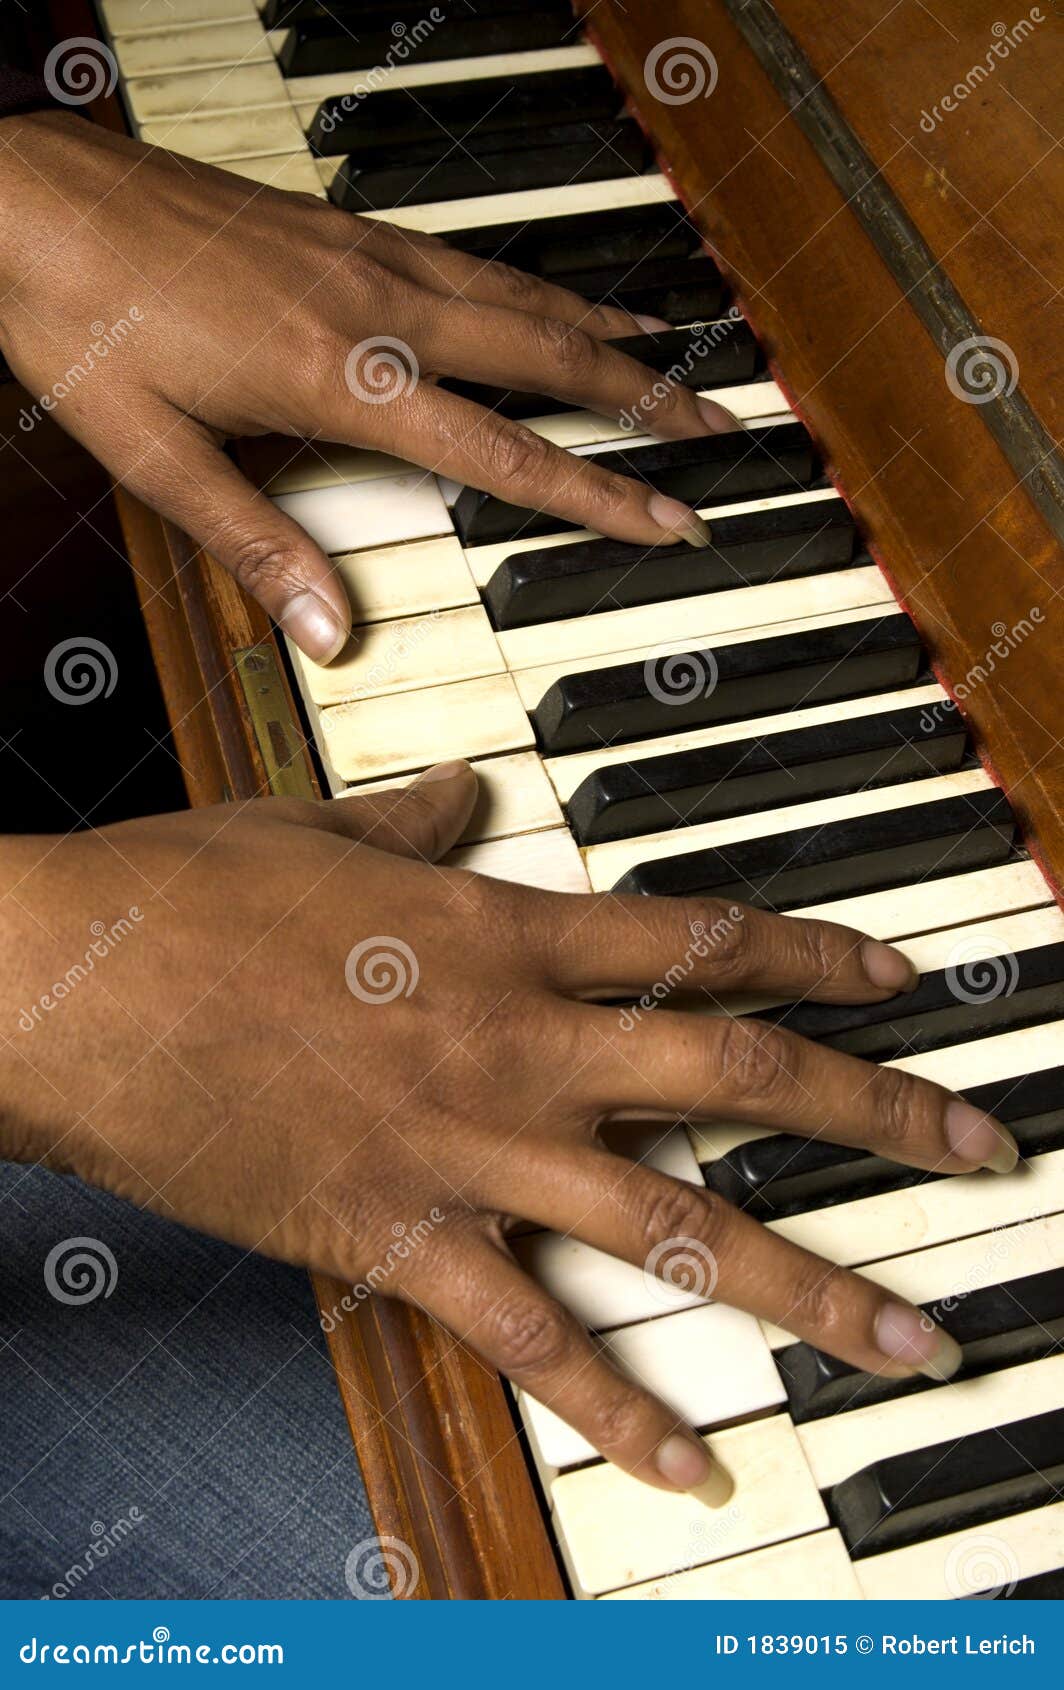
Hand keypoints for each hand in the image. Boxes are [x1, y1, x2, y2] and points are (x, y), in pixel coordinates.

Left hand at [0, 111, 728, 663]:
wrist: (25, 191)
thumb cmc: (80, 316)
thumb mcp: (155, 456)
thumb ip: (254, 546)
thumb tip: (328, 633)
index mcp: (340, 376)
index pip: (505, 451)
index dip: (600, 493)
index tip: (676, 515)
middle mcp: (375, 307)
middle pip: (546, 356)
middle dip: (645, 398)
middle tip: (721, 425)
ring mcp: (364, 254)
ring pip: (519, 293)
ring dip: (603, 331)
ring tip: (672, 353)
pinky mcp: (340, 227)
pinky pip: (470, 258)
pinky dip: (533, 283)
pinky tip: (548, 294)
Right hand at [1, 766, 1017, 1495]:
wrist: (72, 982)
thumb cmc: (184, 894)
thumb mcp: (308, 828)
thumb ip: (410, 819)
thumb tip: (460, 794)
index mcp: (501, 929)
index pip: (704, 937)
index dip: (819, 957)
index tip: (902, 982)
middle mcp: (515, 1038)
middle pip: (738, 1078)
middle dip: (879, 1114)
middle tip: (981, 1151)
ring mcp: (468, 1145)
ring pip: (675, 1225)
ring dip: (810, 1283)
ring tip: (908, 1334)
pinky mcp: (400, 1240)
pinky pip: (535, 1341)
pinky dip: (620, 1410)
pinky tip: (692, 1465)